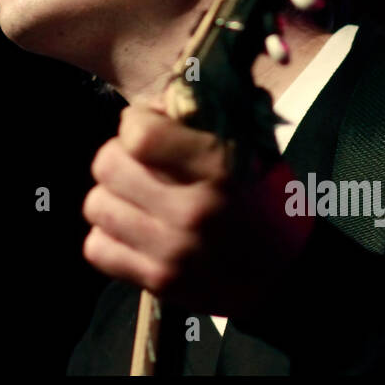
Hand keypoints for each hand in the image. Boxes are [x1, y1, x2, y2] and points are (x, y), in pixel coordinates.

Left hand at [81, 101, 313, 318]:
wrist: (288, 274)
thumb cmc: (265, 199)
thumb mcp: (252, 148)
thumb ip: (206, 118)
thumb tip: (154, 100)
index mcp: (221, 168)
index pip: (139, 134)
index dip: (136, 122)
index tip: (150, 128)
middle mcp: (195, 211)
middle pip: (107, 164)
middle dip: (120, 156)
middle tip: (140, 164)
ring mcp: (174, 252)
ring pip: (96, 205)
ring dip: (113, 197)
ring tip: (139, 199)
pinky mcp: (159, 283)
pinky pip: (96, 247)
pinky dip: (110, 237)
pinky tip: (136, 231)